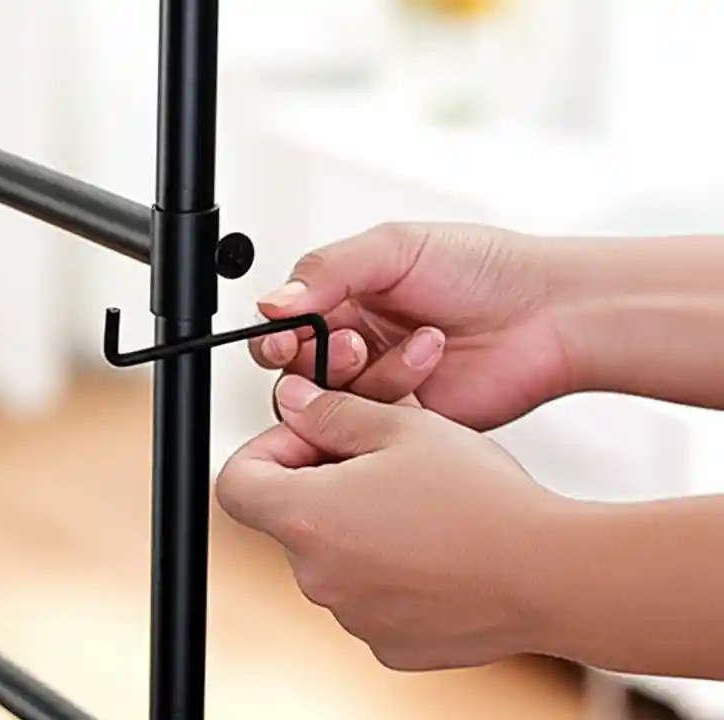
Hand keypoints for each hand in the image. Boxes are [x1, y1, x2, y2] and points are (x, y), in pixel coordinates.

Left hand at [216, 375, 567, 670]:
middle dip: (322, 485)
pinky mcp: (389, 645)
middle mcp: (316, 576)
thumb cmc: (481, 499)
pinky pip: (369, 597)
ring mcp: (351, 617)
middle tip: (381, 462)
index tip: (310, 439)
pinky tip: (438, 551)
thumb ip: (331, 412)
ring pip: (332, 558)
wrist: (554, 574)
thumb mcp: (401, 427)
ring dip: (358, 528)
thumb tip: (290, 399)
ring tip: (421, 506)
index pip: (235, 483)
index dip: (265, 453)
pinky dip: (390, 572)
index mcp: (305, 518)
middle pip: (289, 519)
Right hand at [248, 222, 575, 428]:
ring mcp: (380, 383)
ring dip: (366, 374)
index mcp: (346, 296)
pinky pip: (371, 425)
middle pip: (297, 370)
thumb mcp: (395, 248)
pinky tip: (431, 364)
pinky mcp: (405, 420)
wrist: (552, 313)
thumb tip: (271, 302)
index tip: (285, 338)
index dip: (276, 335)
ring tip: (417, 344)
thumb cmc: (486, 269)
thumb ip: (326, 271)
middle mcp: (357, 340)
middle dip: (315, 361)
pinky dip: (395, 395)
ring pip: (333, 401)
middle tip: (352, 345)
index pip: (284, 325)